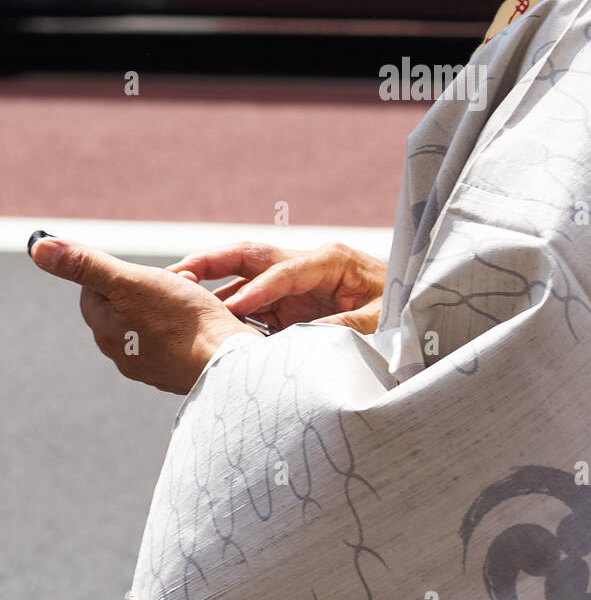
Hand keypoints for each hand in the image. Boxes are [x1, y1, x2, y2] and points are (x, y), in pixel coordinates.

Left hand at [30, 236, 259, 393]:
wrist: (227, 362)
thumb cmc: (182, 320)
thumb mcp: (131, 281)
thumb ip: (86, 265)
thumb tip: (40, 250)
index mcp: (106, 330)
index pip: (91, 293)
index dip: (114, 274)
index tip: (142, 271)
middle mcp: (122, 353)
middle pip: (121, 309)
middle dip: (143, 289)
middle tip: (172, 282)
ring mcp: (150, 366)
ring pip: (148, 325)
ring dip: (164, 307)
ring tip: (190, 299)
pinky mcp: (176, 373)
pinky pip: (172, 342)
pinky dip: (182, 327)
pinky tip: (201, 321)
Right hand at [166, 240, 387, 334]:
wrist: (411, 313)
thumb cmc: (400, 312)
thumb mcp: (380, 322)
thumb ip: (345, 329)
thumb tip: (308, 342)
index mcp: (331, 260)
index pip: (284, 270)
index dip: (257, 291)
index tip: (231, 310)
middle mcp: (306, 265)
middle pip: (251, 256)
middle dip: (211, 263)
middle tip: (175, 276)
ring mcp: (293, 283)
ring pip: (242, 279)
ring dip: (209, 289)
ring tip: (171, 299)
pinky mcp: (288, 304)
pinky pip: (250, 306)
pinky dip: (224, 312)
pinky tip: (198, 323)